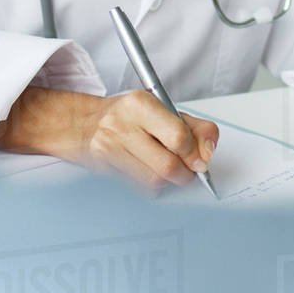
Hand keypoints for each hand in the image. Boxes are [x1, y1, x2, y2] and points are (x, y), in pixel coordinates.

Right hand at [0, 86, 218, 193]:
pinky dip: (151, 185)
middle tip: (188, 170)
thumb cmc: (130, 117)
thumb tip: (208, 153)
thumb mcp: (164, 110)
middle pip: (167, 166)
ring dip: (168, 182)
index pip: (179, 137)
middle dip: (185, 174)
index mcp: (141, 104)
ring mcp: (109, 148)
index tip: (200, 159)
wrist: (85, 124)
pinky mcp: (102, 168)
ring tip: (166, 168)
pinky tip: (146, 170)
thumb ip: (195, 128)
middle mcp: (122, 124)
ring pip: (154, 182)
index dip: (196, 154)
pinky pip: (139, 189)